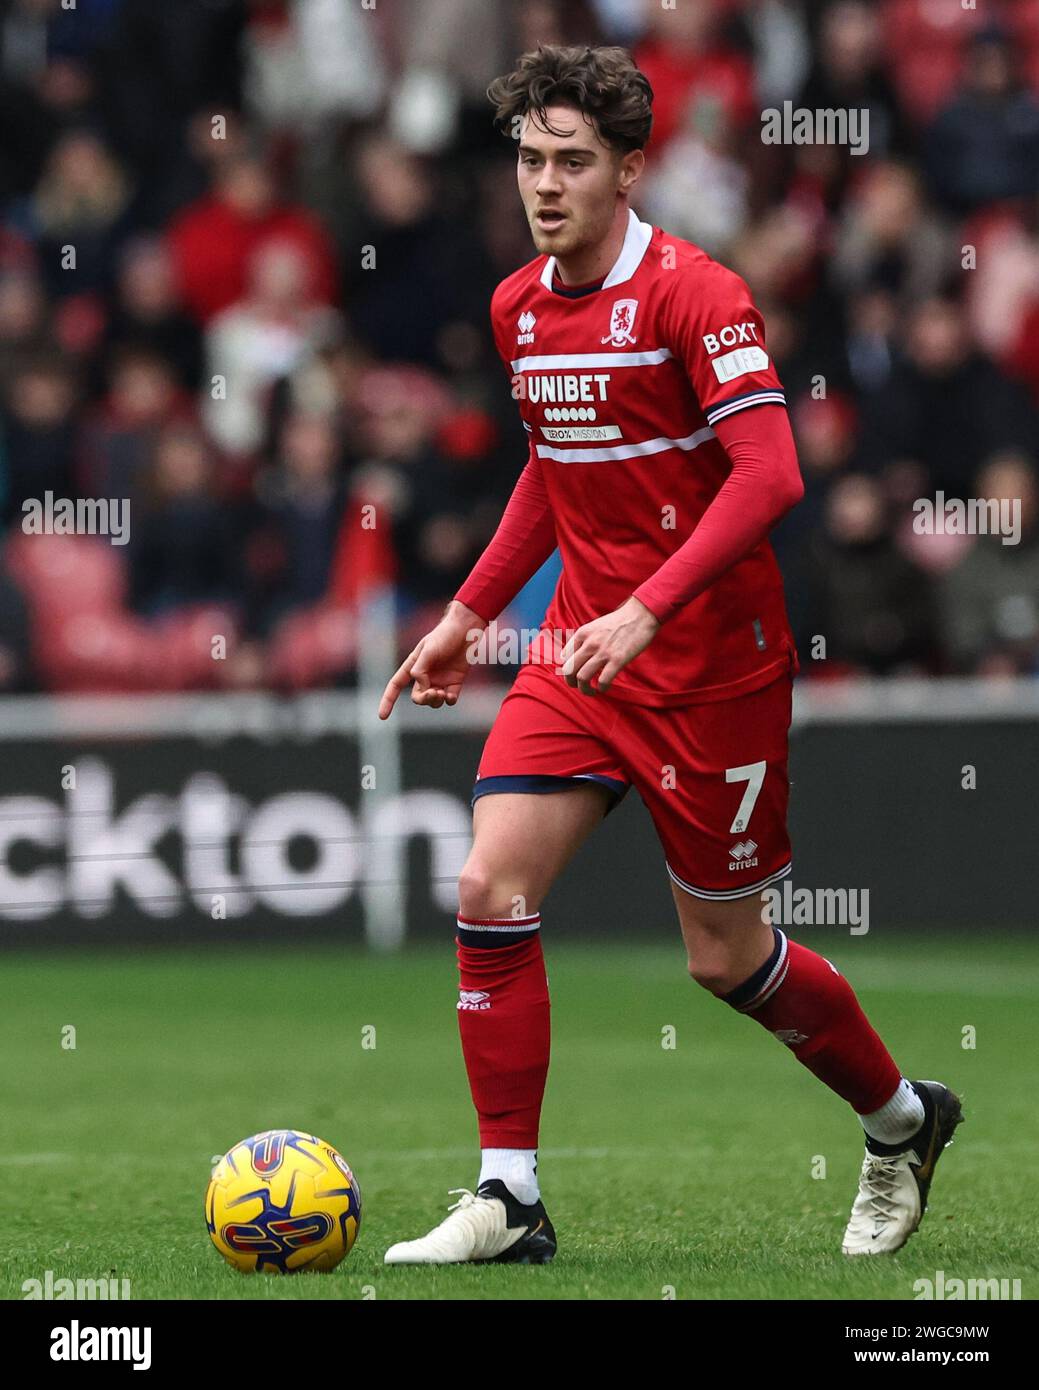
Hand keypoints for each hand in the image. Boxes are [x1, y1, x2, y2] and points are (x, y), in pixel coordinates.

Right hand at [378, 601, 484, 718]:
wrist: (467, 630)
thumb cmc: (444, 635)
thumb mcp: (428, 649)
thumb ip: (421, 668)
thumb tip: (421, 686)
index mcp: (413, 665)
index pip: (396, 685)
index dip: (388, 700)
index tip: (382, 717)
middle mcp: (425, 675)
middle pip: (417, 697)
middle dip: (423, 699)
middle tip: (434, 693)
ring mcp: (440, 680)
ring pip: (433, 701)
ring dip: (435, 701)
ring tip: (442, 693)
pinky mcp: (455, 682)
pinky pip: (449, 699)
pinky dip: (449, 700)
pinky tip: (451, 695)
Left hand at [557, 596, 659, 694]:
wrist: (640, 614)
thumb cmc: (619, 621)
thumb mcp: (595, 626)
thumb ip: (583, 639)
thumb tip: (569, 655)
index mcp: (582, 633)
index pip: (564, 657)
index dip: (567, 669)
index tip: (574, 674)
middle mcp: (589, 643)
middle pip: (568, 670)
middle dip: (571, 682)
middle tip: (578, 686)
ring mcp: (603, 652)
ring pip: (582, 678)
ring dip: (584, 689)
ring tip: (591, 691)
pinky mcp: (618, 659)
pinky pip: (603, 680)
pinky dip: (601, 688)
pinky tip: (604, 687)